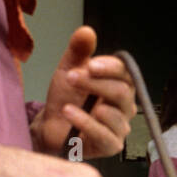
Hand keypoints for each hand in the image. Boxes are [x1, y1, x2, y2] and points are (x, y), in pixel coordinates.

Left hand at [29, 26, 134, 157]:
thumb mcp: (68, 69)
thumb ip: (78, 51)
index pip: (125, 72)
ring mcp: (120, 127)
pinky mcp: (111, 146)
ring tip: (66, 104)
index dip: (110, 68)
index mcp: (120, 84)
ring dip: (88, 107)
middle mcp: (125, 106)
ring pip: (115, 115)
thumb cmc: (65, 98)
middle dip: (95, 84)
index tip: (90, 64)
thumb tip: (86, 31)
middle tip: (71, 78)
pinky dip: (86, 124)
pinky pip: (105, 136)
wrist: (50, 126)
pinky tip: (70, 114)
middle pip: (121, 92)